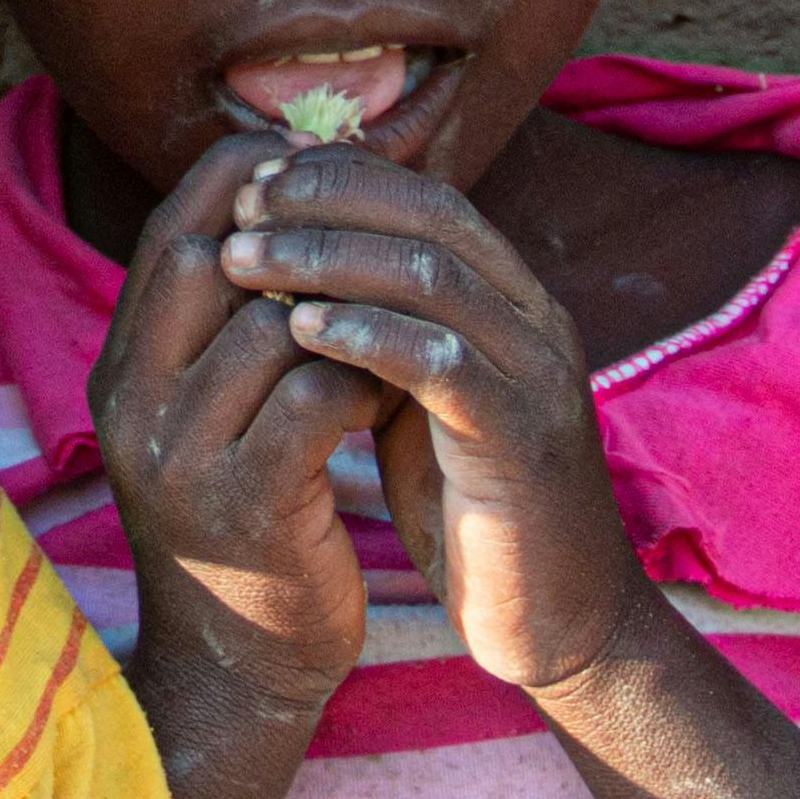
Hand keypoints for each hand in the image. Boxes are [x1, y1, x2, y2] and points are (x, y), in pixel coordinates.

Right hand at [90, 131, 389, 716]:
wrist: (237, 667)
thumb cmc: (246, 522)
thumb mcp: (206, 416)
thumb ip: (226, 324)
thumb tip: (286, 202)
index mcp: (122, 369)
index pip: (172, 228)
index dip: (247, 180)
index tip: (318, 164)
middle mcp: (133, 402)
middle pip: (213, 258)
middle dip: (306, 241)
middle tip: (374, 248)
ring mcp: (180, 453)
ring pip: (272, 323)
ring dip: (351, 316)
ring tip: (394, 332)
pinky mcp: (245, 500)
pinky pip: (314, 394)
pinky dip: (366, 379)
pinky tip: (392, 395)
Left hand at [216, 145, 642, 694]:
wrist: (556, 621)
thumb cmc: (472, 508)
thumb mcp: (416, 402)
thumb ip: (379, 334)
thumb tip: (287, 273)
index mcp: (511, 302)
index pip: (424, 197)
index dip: (338, 177)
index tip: (253, 180)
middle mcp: (534, 320)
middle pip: (430, 216)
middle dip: (326, 199)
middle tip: (242, 207)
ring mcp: (538, 376)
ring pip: (433, 277)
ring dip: (327, 257)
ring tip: (245, 259)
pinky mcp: (524, 442)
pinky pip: (444, 366)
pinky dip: (368, 337)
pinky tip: (300, 330)